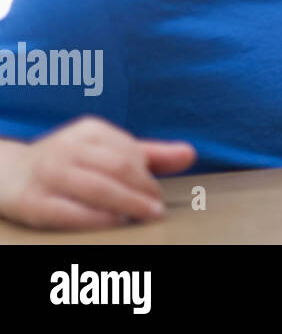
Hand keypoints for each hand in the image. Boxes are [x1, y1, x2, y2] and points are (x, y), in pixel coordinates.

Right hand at [0, 116, 195, 229]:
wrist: (8, 174)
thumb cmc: (71, 164)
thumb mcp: (108, 151)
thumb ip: (151, 154)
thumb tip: (191, 154)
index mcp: (89, 131)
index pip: (130, 151)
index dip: (148, 175)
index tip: (157, 193)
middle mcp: (68, 148)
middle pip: (118, 167)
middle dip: (143, 189)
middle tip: (156, 209)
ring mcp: (48, 173)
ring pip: (97, 187)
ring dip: (128, 204)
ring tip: (146, 215)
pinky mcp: (33, 201)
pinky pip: (68, 211)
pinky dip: (97, 218)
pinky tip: (115, 222)